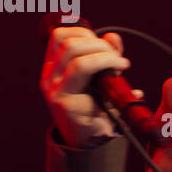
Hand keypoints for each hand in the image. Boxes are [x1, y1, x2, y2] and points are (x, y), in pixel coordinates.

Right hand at [40, 26, 141, 147]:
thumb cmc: (97, 106)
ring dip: (103, 53)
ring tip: (121, 63)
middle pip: (68, 41)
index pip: (60, 35)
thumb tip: (113, 36)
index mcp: (54, 67)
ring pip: (74, 53)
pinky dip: (104, 63)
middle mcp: (49, 76)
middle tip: (116, 56)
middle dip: (98, 43)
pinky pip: (81, 70)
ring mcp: (54, 89)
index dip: (84, 32)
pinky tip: (120, 70)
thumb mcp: (102, 76)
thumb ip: (107, 55)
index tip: (104, 44)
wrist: (92, 139)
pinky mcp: (64, 101)